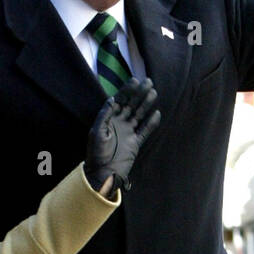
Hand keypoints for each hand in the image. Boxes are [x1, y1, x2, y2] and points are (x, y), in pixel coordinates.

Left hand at [84, 77, 160, 195]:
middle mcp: (120, 124)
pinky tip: (157, 113)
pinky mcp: (135, 143)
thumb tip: (112, 98)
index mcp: (109, 119)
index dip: (127, 90)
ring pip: (139, 115)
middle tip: (148, 81)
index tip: (135, 80)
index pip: (120, 101)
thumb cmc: (96, 154)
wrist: (103, 173)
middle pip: (132, 105)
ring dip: (146, 104)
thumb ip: (104, 115)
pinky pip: (145, 131)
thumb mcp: (97, 133)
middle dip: (139, 93)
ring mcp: (128, 133)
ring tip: (154, 92)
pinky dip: (151, 123)